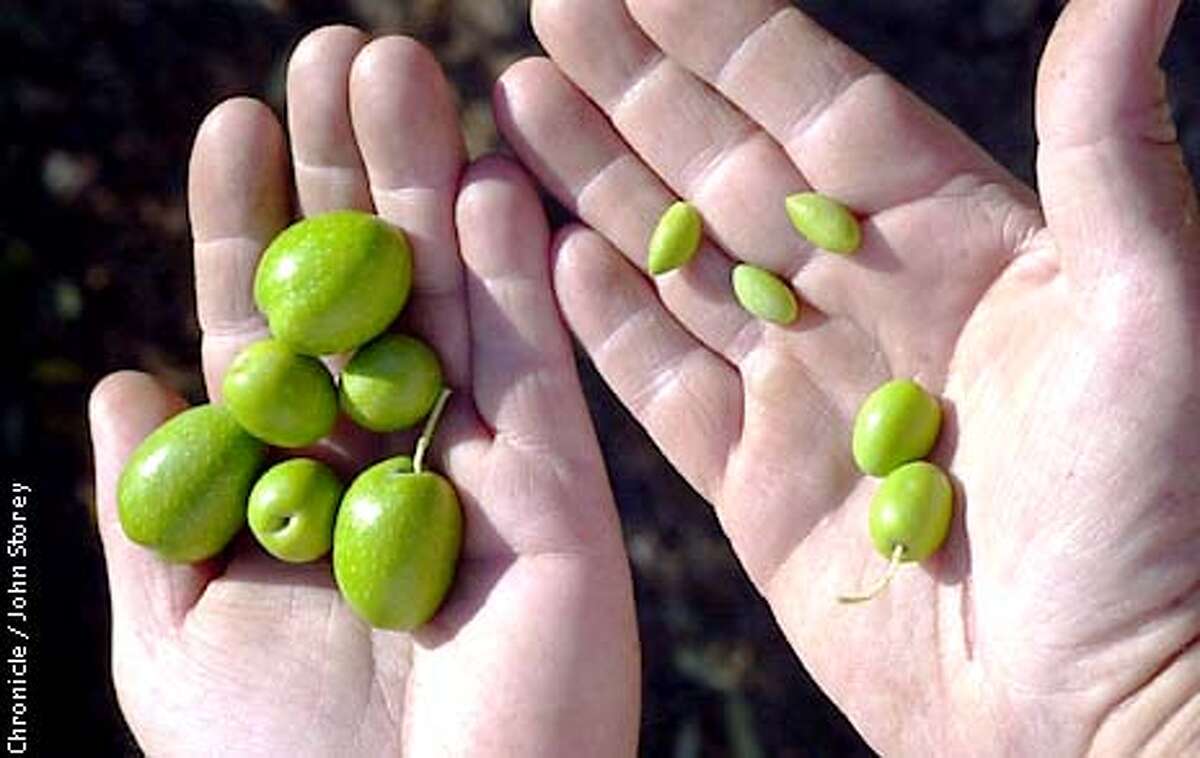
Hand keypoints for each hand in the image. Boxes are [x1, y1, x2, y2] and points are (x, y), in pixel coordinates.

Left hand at [88, 27, 638, 756]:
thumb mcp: (168, 632)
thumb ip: (146, 506)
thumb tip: (118, 382)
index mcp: (294, 487)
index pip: (268, 331)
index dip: (248, 226)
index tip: (233, 124)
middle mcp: (392, 460)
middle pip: (371, 292)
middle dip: (349, 173)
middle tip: (337, 52)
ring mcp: (485, 470)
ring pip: (459, 303)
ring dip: (434, 186)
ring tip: (405, 69)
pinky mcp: (566, 494)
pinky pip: (540, 366)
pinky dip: (518, 272)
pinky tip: (489, 176)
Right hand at [497, 0, 1199, 752]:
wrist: (1105, 709)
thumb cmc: (1160, 514)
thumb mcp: (1150, 306)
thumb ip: (1105, 145)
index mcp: (957, 239)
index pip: (814, 107)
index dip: (720, 38)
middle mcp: (869, 302)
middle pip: (724, 170)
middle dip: (632, 90)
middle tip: (547, 17)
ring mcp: (804, 393)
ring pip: (676, 265)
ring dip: (597, 185)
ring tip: (520, 108)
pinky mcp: (756, 485)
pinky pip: (662, 385)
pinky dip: (603, 320)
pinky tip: (547, 253)